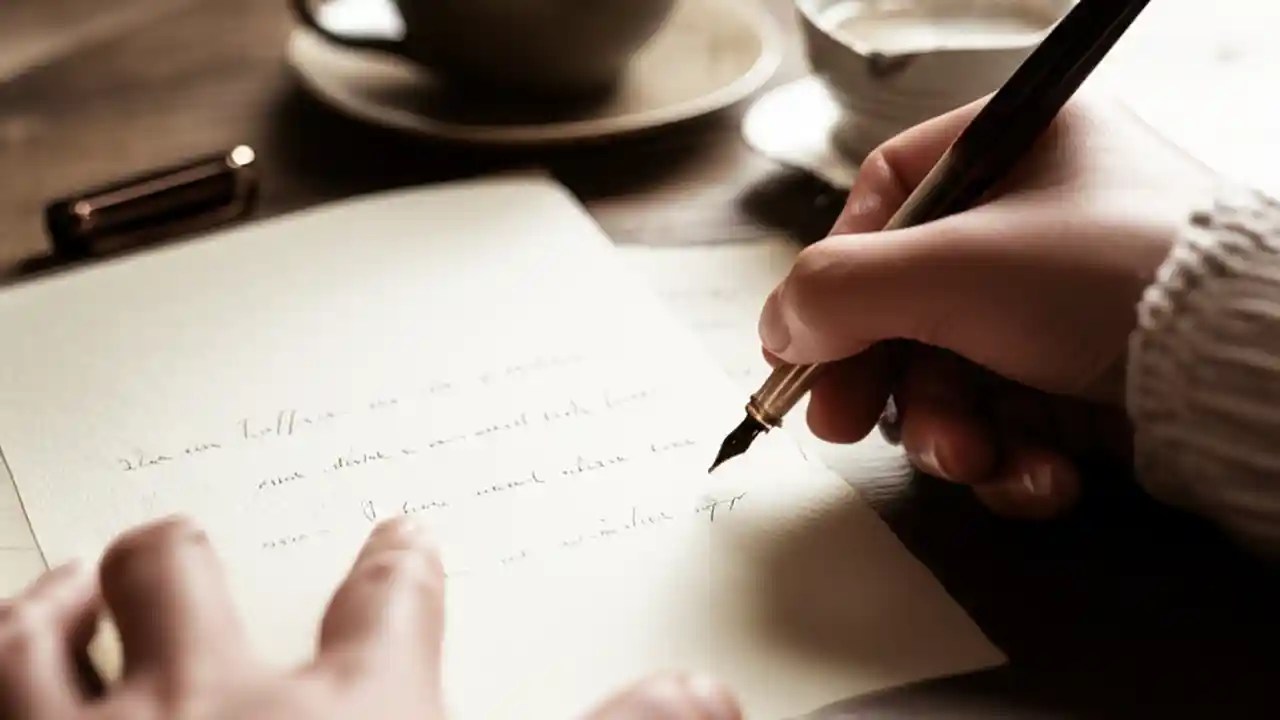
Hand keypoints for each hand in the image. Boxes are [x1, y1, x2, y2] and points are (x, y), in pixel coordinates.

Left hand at [0, 516, 739, 719]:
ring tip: (74, 586)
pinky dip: (0, 678)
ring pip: (46, 627)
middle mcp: (211, 708)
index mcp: (350, 712)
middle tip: (186, 544)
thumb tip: (701, 695)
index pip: (388, 599)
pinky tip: (8, 688)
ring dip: (60, 600)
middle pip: (177, 571)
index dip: (397, 564)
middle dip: (183, 553)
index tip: (399, 544)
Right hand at [759, 94, 1217, 519]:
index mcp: (1019, 151)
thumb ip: (838, 289)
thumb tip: (776, 325)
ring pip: (958, 375)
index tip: (805, 339)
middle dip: (886, 379)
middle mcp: (1040, 224)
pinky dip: (1012, 460)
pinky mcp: (1090, 378)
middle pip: (913, 304)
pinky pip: (1014, 418)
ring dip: (950, 431)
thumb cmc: (1116, 280)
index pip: (890, 201)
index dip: (839, 273)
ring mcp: (1065, 306)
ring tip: (971, 458)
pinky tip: (1036, 476)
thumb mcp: (951, 267)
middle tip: (842, 425)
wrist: (1246, 379)